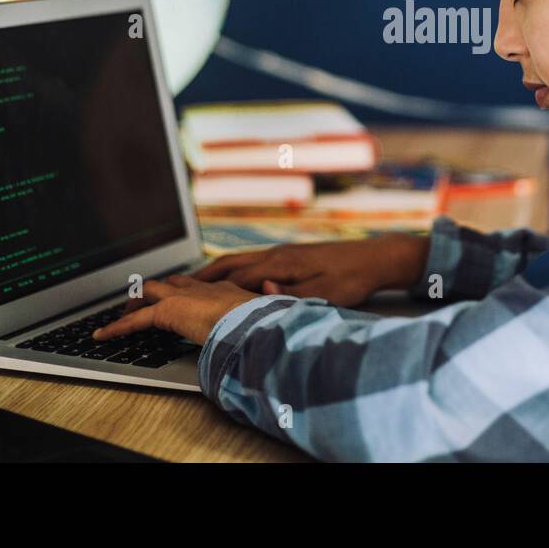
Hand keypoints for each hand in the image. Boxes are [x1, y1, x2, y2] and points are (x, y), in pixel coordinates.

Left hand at [93, 276, 260, 344]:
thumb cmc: (263, 320)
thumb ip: (266, 306)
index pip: (200, 286)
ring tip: (123, 316)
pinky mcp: (167, 311)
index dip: (189, 292)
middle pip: (171, 283)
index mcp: (224, 290)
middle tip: (147, 304)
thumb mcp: (265, 316)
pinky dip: (117, 327)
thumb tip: (278, 299)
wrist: (251, 318)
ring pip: (150, 292)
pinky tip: (103, 335)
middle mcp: (200, 288)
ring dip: (135, 304)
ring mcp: (182, 297)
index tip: (186, 299)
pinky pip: (135, 320)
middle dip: (158, 291)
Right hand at [189, 232, 430, 307]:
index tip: (180, 294)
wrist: (376, 257)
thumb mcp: (324, 293)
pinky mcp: (291, 255)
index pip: (234, 276)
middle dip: (201, 276)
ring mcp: (283, 253)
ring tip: (192, 281)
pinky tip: (231, 277)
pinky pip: (252, 261)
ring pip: (239, 260)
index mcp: (280, 264)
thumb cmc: (353, 278)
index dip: (206, 286)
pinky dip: (233, 269)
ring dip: (214, 270)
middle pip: (229, 264)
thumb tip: (262, 291)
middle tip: (173, 285)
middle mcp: (276, 254)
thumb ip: (291, 294)